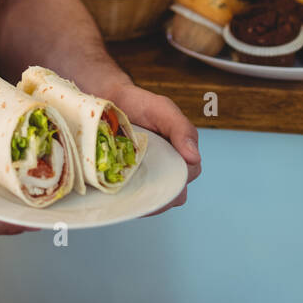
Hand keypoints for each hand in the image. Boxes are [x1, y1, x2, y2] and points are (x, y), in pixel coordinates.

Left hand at [108, 84, 200, 215]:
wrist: (107, 100)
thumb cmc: (139, 104)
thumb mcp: (163, 110)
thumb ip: (181, 128)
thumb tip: (194, 158)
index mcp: (180, 154)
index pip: (188, 174)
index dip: (180, 175)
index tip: (164, 166)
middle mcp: (166, 169)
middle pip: (174, 193)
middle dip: (163, 192)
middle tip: (143, 178)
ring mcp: (146, 178)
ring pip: (154, 201)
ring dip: (146, 199)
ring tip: (130, 187)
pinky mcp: (126, 184)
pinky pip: (133, 202)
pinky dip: (130, 202)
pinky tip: (122, 196)